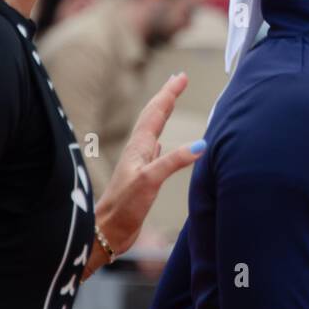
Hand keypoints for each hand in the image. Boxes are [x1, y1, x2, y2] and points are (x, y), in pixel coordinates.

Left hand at [92, 74, 204, 263]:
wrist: (107, 232)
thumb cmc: (124, 207)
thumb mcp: (150, 181)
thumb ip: (173, 161)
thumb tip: (201, 145)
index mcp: (140, 147)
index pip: (156, 113)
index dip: (169, 93)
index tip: (181, 76)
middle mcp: (139, 151)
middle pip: (153, 116)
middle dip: (166, 96)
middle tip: (178, 80)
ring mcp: (139, 163)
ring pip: (153, 130)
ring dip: (162, 114)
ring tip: (170, 102)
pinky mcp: (142, 178)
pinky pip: (154, 149)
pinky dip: (161, 139)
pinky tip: (160, 142)